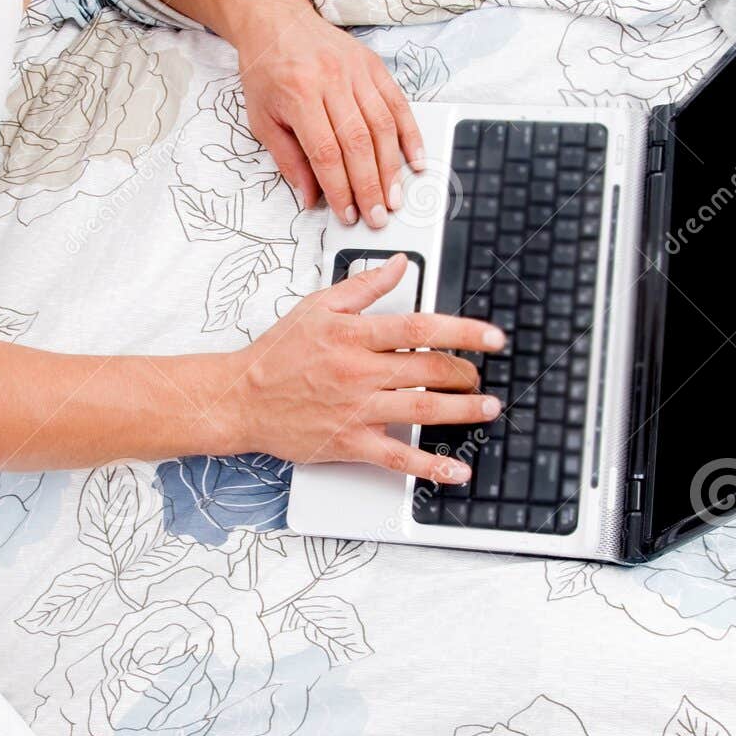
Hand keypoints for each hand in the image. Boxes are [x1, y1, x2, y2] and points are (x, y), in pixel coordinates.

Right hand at [229, 255, 504, 479]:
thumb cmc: (277, 354)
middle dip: (465, 372)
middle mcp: (359, 371)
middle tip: (481, 375)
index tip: (493, 338)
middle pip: (428, 368)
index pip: (421, 328)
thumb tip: (400, 265)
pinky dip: (430, 466)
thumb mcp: (317, 307)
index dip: (464, 332)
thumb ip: (364, 286)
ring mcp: (356, 409)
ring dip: (463, 410)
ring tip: (487, 407)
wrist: (242, 399)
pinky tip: (456, 470)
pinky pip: (397, 457)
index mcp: (354, 335)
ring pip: (422, 408)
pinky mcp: (350, 442)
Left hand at [235, 0, 424, 225]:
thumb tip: (312, 197)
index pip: (325, 152)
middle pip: (358, 143)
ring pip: (382, 126)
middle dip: (370, 186)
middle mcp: (331, 81)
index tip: (347, 214)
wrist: (276, 20)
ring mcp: (356, 71)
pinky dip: (410, 134)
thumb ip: (287, 159)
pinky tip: (415, 160)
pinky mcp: (374, 65)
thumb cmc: (266, 72)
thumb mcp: (261, 119)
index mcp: (299, 95)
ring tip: (394, 198)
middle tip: (377, 217)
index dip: (339, 187)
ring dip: (392, 167)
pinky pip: (398, 103)